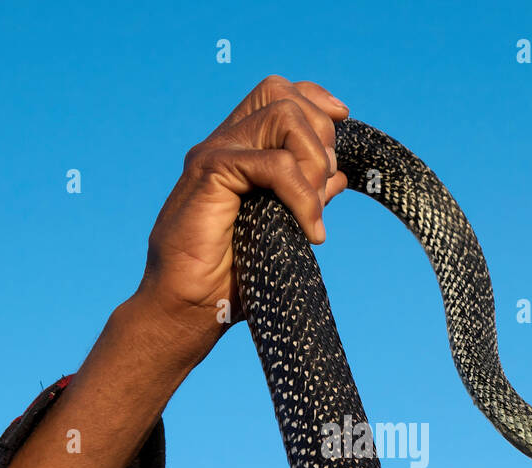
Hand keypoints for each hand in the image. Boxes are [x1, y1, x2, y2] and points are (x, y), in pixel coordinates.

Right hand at [130, 74, 348, 371]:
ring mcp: (215, 154)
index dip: (315, 100)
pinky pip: (274, 163)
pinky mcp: (210, 173)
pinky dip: (302, 195)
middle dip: (320, 136)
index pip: (279, 93)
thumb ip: (305, 196)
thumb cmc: (229, 279)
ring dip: (313, 162)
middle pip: (284, 94)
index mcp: (239, 151)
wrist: (188, 309)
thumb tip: (339, 173)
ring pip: (283, 115)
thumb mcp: (282, 230)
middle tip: (321, 192)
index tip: (343, 122)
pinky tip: (309, 229)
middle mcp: (225, 144)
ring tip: (312, 213)